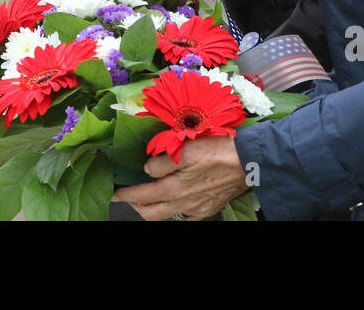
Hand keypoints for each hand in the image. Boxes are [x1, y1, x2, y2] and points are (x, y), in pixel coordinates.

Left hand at [112, 136, 248, 220]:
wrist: (250, 163)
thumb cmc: (218, 151)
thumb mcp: (186, 149)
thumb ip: (162, 161)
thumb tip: (147, 168)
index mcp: (175, 188)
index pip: (142, 196)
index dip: (125, 196)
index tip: (113, 195)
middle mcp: (183, 204)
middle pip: (151, 213)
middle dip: (135, 208)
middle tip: (126, 199)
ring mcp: (197, 209)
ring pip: (168, 215)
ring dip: (154, 209)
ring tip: (147, 199)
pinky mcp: (209, 208)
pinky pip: (186, 215)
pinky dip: (175, 210)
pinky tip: (175, 202)